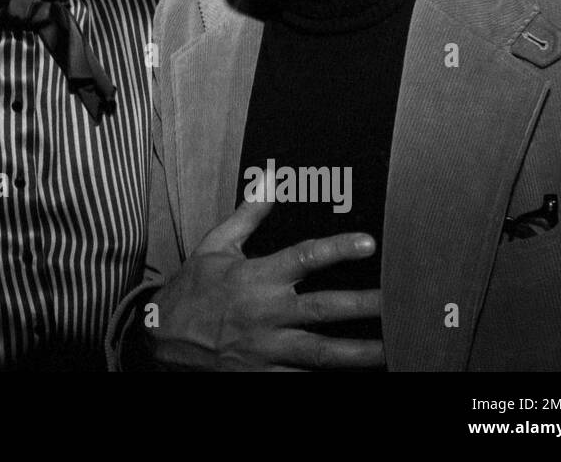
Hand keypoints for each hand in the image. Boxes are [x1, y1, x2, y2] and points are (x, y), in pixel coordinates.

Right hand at [145, 183, 383, 370]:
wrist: (159, 340)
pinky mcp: (263, 376)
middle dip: (364, 306)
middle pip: (323, 310)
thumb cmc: (192, 290)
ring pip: (321, 353)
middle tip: (401, 302)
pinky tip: (356, 378)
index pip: (303, 258)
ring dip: (359, 353)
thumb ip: (248, 214)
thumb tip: (271, 180)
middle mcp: (265, 313)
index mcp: (255, 277)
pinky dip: (326, 380)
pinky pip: (301, 380)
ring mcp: (266, 350)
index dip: (338, 249)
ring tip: (393, 349)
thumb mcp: (215, 245)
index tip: (369, 243)